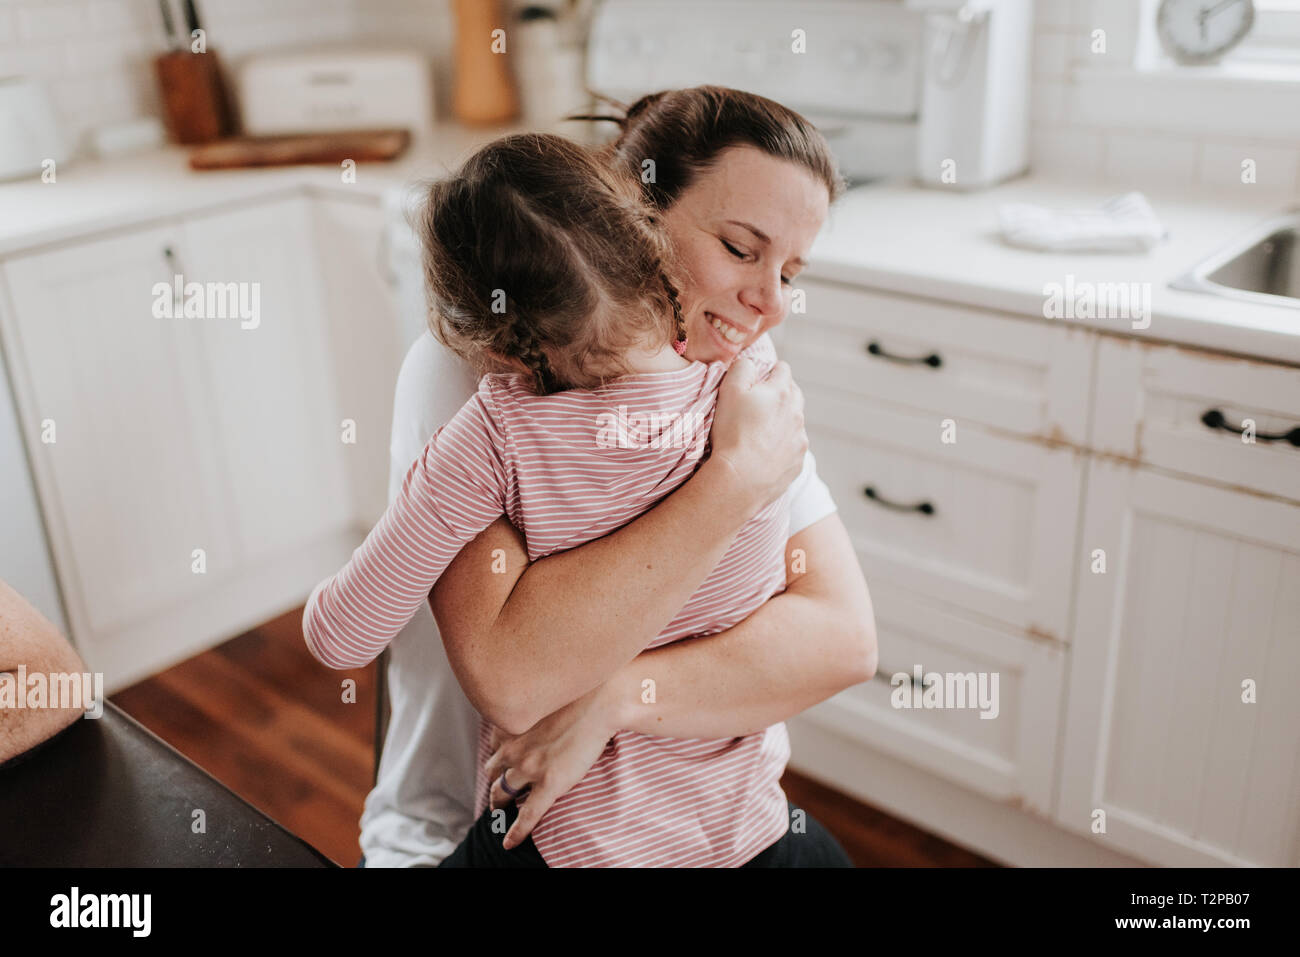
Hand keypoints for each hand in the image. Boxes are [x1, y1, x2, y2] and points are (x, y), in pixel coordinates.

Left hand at [483, 682, 617, 850]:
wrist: (601, 701)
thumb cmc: (582, 692)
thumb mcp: (548, 695)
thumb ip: (536, 707)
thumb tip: (540, 712)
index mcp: (513, 723)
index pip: (494, 744)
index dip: (498, 754)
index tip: (502, 761)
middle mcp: (514, 746)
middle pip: (493, 770)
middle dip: (494, 780)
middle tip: (497, 790)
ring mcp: (530, 767)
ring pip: (502, 791)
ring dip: (499, 802)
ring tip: (499, 810)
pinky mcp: (549, 784)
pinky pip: (527, 815)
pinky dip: (516, 832)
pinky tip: (509, 844)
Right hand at [708, 357, 807, 513]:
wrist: (741, 479)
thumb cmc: (732, 433)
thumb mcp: (729, 390)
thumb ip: (742, 368)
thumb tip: (750, 363)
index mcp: (781, 392)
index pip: (782, 369)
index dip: (769, 371)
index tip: (757, 380)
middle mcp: (796, 413)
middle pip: (794, 393)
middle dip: (780, 393)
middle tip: (759, 404)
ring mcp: (799, 439)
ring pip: (795, 421)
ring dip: (782, 420)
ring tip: (760, 431)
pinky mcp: (798, 461)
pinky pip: (793, 446)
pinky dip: (783, 445)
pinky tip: (765, 452)